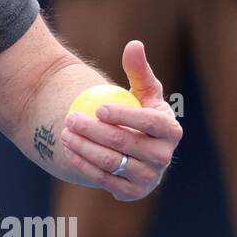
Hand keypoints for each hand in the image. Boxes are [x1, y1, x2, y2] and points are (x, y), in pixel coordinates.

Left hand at [59, 40, 182, 201]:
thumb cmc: (136, 113)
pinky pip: (103, 179)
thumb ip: (138, 69)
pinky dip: (83, 163)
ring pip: (112, 162)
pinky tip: (67, 148)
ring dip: (84, 147)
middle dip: (93, 130)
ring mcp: (149, 177)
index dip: (125, 116)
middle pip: (125, 143)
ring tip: (65, 131)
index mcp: (171, 131)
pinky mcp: (132, 192)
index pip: (149, 124)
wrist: (131, 149)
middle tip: (71, 118)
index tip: (98, 108)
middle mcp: (164, 157)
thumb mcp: (141, 91)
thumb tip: (133, 44)